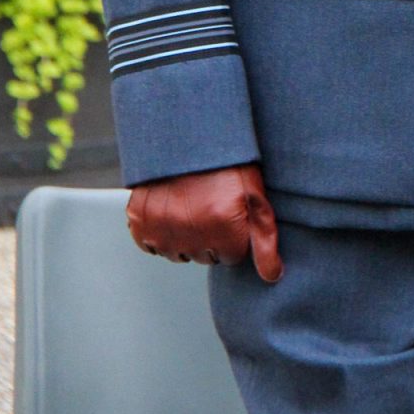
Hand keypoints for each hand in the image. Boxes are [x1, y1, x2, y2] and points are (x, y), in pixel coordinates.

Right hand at [127, 163, 283, 283]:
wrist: (189, 136)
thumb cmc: (229, 165)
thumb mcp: (256, 198)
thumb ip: (265, 241)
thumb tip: (273, 277)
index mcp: (225, 227)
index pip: (232, 256)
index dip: (235, 235)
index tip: (232, 211)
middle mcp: (192, 232)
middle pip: (205, 257)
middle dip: (212, 238)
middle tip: (211, 204)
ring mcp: (163, 229)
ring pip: (178, 254)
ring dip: (186, 237)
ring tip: (192, 205)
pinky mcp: (139, 221)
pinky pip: (150, 245)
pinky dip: (159, 232)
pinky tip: (171, 209)